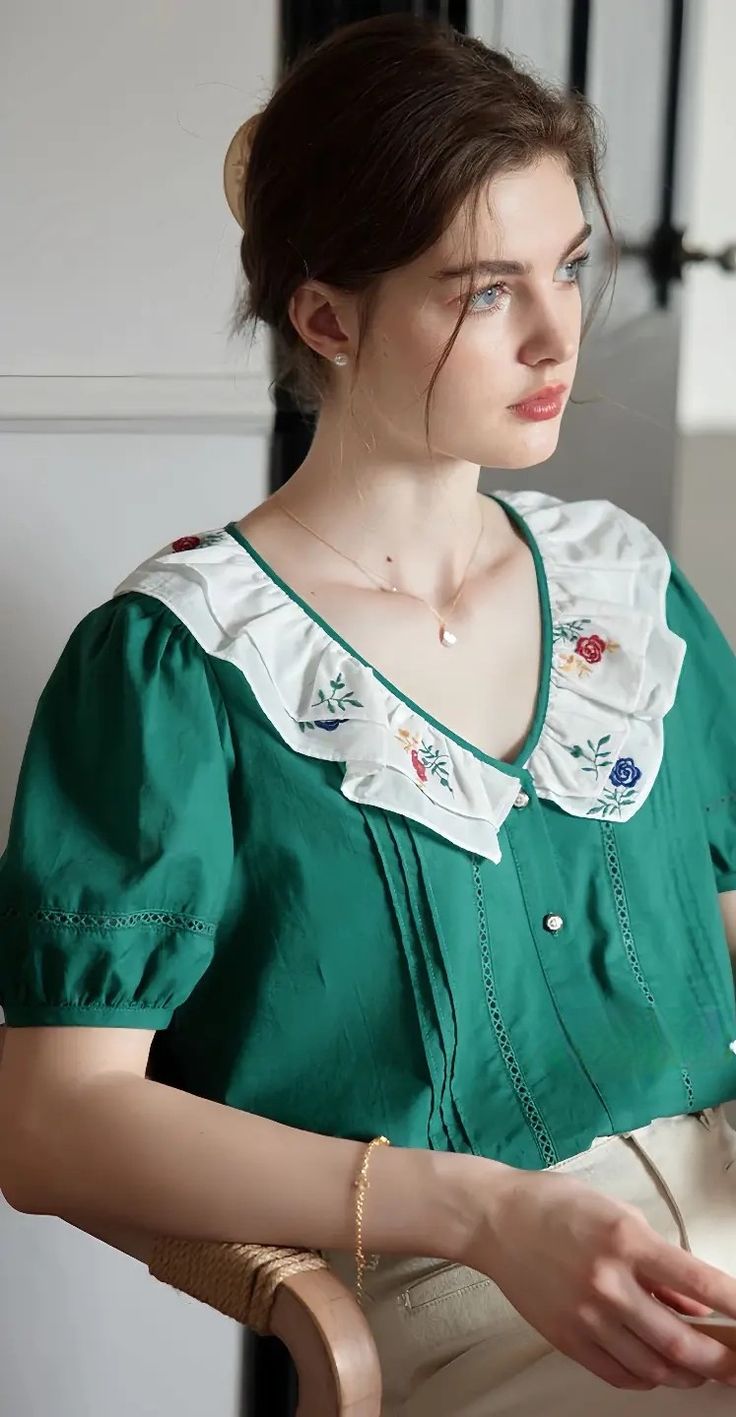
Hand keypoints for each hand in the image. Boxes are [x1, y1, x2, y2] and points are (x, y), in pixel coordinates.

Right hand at [462, 1164, 735, 1390]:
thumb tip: (691, 1302)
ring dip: (685, 1373)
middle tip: (733, 1363)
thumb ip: (658, 1260)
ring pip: (653, 1366)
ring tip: (698, 1368)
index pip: (699, 1283)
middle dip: (718, 1359)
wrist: (494, 1220)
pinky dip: (646, 1378)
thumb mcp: (618, 1214)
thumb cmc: (553, 1206)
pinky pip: (618, 1374)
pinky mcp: (567, 1338)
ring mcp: (586, 1315)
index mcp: (626, 1241)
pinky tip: (656, 1368)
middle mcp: (608, 1282)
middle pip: (680, 1341)